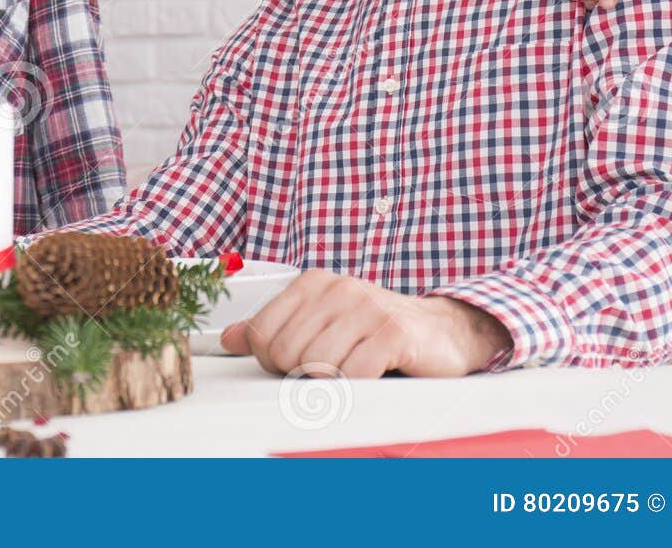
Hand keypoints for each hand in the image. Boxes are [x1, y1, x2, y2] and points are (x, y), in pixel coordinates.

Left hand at [219, 270, 512, 377]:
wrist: (441, 331)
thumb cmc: (378, 330)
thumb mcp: (323, 323)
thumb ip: (276, 329)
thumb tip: (230, 338)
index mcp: (313, 284)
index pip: (263, 333)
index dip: (273, 361)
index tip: (296, 364)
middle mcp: (338, 289)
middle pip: (286, 353)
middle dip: (302, 375)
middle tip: (331, 371)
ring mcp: (366, 307)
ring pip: (316, 365)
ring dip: (333, 382)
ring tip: (352, 371)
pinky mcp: (393, 332)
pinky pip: (353, 374)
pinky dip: (358, 387)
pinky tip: (372, 376)